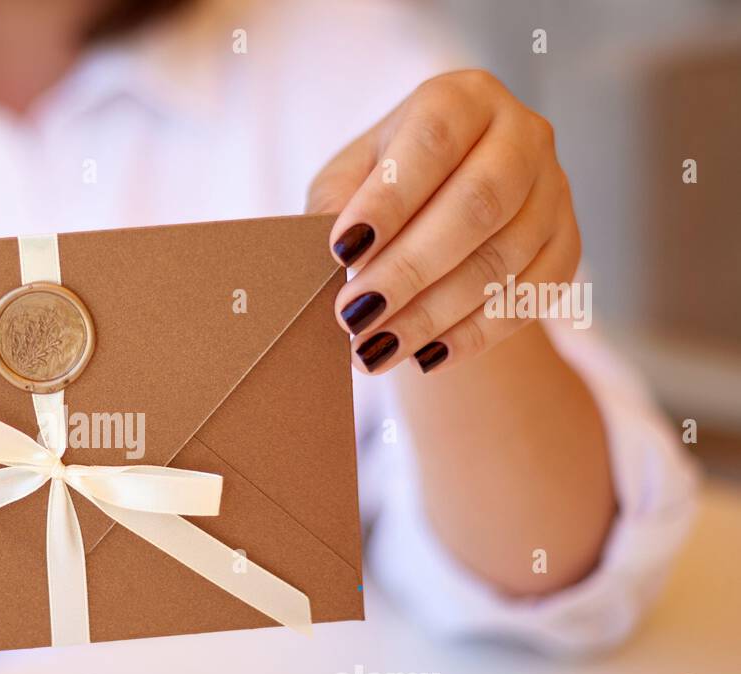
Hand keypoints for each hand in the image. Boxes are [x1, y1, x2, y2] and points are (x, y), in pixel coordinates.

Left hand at [307, 69, 579, 374]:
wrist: (440, 212)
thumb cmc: (380, 190)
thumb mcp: (346, 182)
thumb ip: (334, 209)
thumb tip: (325, 261)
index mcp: (462, 98)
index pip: (433, 139)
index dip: (390, 198)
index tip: (340, 250)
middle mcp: (521, 133)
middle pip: (477, 204)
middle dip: (409, 269)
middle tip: (353, 316)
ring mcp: (553, 189)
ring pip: (503, 260)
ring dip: (433, 313)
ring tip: (375, 349)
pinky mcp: (566, 245)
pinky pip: (529, 299)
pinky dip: (474, 335)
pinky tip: (425, 357)